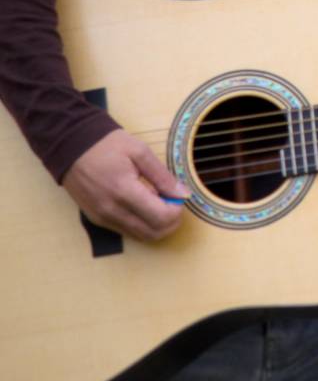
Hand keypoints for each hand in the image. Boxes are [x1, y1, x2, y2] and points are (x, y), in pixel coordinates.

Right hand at [63, 129, 185, 241]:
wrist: (70, 146)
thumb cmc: (107, 145)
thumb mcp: (140, 152)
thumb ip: (162, 176)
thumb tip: (183, 194)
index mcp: (124, 192)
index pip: (161, 218)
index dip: (177, 210)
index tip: (178, 196)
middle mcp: (112, 211)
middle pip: (153, 233)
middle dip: (171, 221)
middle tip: (173, 201)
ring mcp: (102, 218)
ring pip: (140, 236)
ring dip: (156, 224)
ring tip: (157, 200)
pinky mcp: (96, 219)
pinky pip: (126, 231)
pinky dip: (141, 224)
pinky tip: (142, 204)